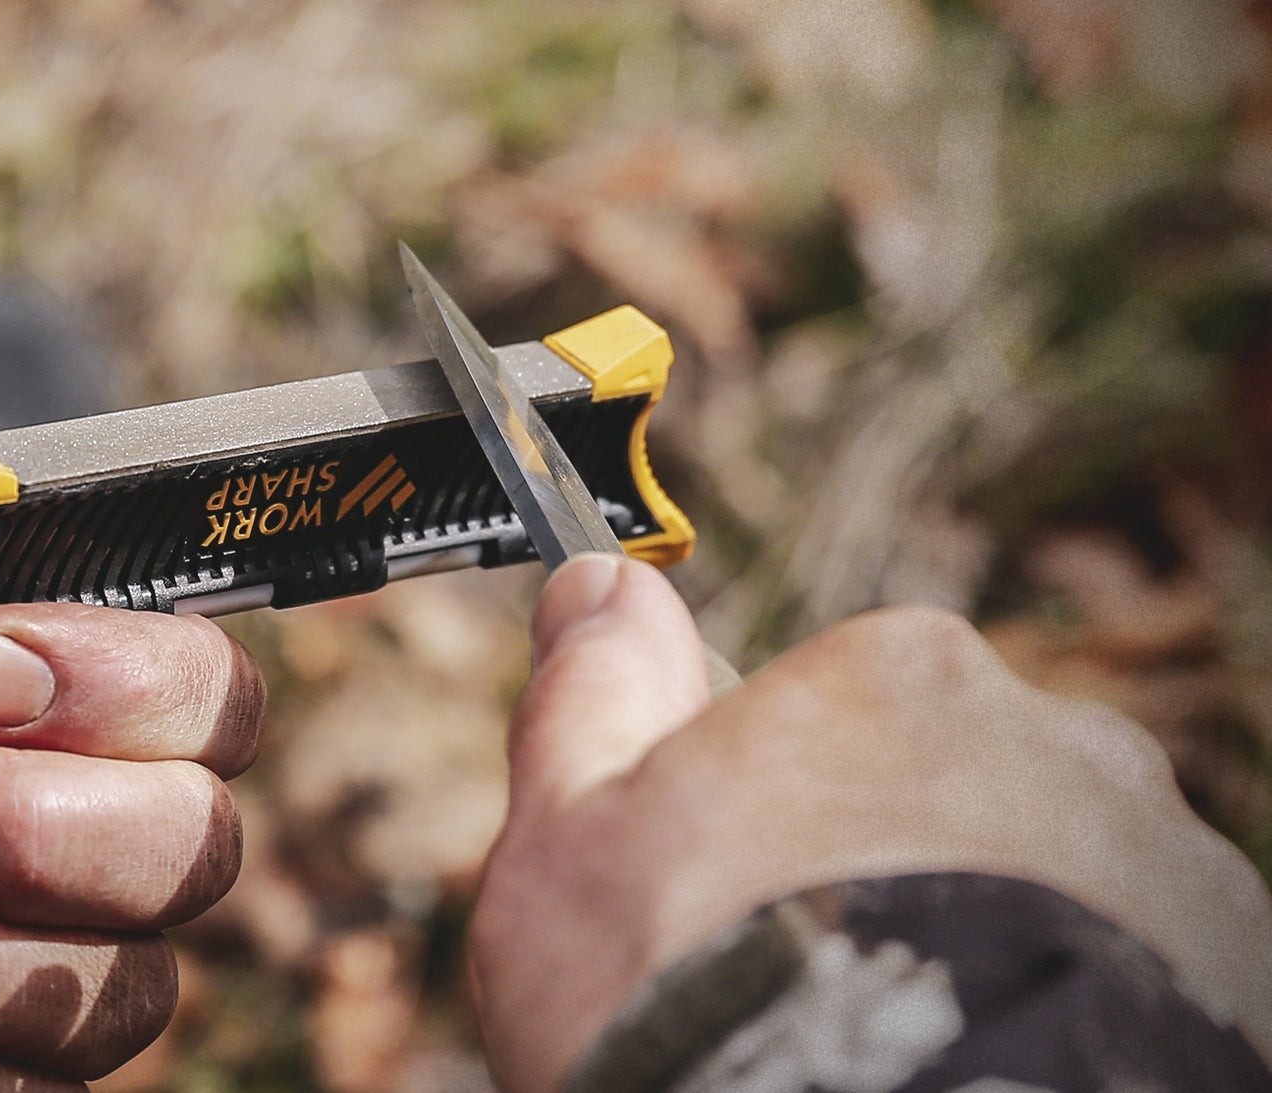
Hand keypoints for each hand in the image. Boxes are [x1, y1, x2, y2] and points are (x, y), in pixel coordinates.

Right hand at [468, 554, 1271, 1091]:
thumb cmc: (706, 995)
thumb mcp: (578, 836)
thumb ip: (595, 691)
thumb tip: (603, 579)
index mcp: (890, 674)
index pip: (827, 708)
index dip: (764, 809)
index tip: (725, 898)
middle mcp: (1048, 736)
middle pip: (944, 791)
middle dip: (886, 871)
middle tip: (813, 985)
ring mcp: (1157, 857)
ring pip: (1046, 884)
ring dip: (986, 940)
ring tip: (898, 1041)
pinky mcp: (1232, 967)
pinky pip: (1130, 967)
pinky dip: (1063, 1006)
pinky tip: (982, 1060)